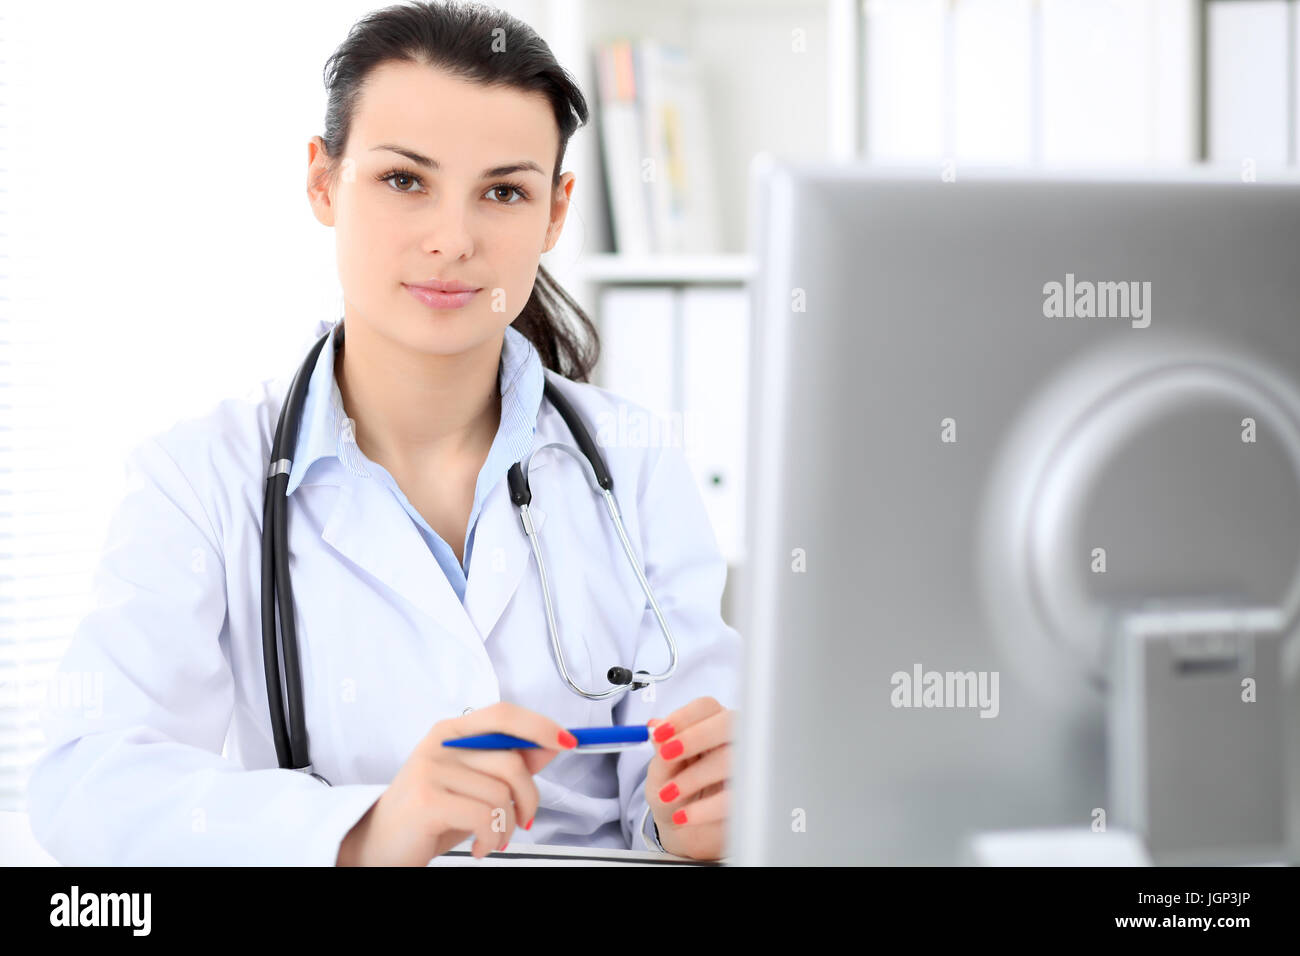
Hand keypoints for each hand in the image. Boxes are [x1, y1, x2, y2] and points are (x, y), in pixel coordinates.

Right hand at [336, 701, 577, 864]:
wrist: (378, 846)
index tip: (568, 741)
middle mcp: (439, 743)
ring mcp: (430, 769)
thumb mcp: (473, 785)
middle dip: (529, 798)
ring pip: (501, 793)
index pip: (504, 715)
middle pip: (511, 761)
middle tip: (524, 821)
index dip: (540, 726)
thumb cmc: (429, 816)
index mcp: (451, 732)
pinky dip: (492, 837)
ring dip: (507, 826)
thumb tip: (552, 744)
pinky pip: (485, 815)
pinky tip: (479, 846)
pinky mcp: (427, 799)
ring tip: (493, 838)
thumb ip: (509, 763)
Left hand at [645, 697, 733, 860]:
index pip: (706, 707)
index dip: (683, 717)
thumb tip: (656, 727)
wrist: (686, 832)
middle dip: (695, 737)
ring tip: (668, 794)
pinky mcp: (750, 797)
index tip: (660, 733)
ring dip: (694, 776)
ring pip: (730, 758)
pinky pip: (733, 797)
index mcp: (709, 725)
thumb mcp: (660, 772)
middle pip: (727, 723)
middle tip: (667, 754)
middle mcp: (733, 740)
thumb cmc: (674, 792)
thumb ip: (661, 749)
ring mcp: (745, 767)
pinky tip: (683, 816)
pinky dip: (705, 808)